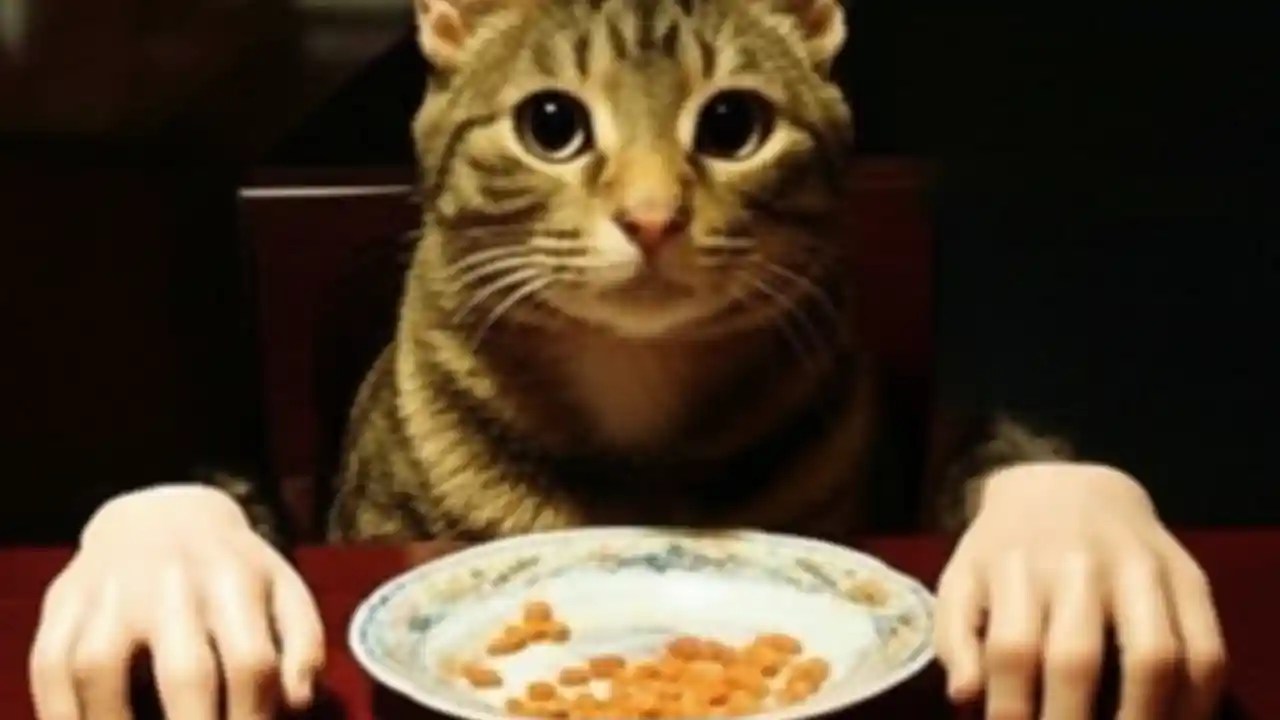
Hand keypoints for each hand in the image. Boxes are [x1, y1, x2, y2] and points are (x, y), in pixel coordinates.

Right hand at [29, 485, 324, 719]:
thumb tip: (297, 704)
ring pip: (102, 667)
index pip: (251, 663)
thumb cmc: (234, 571)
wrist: (164, 513)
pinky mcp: (65, 602)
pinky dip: (59, 712)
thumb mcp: (283, 590)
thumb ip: (302, 644)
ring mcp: (113, 592)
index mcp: (236, 581)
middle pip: (185, 672)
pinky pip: (50, 665)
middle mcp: (173, 583)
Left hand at [933, 463, 1225, 719]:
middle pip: (1077, 658)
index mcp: (1015, 564)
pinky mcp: (1189, 577)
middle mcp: (1078, 563)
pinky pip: (1206, 650)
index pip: (1011, 650)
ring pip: (1153, 657)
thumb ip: (956, 635)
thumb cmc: (1007, 550)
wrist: (1068, 487)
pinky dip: (1195, 703)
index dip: (1010, 711)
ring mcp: (1140, 568)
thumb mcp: (963, 578)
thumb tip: (965, 695)